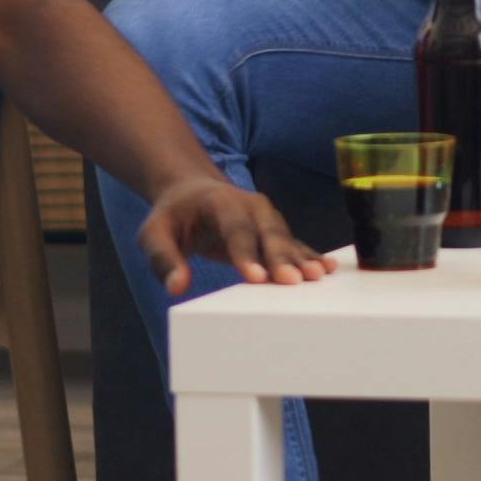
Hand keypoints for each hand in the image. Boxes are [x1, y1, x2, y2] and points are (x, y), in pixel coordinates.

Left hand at [143, 176, 332, 295]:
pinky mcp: (275, 232)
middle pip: (268, 233)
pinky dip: (309, 256)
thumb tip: (176, 287)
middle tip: (293, 282)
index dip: (245, 253)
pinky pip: (294, 244)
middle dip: (281, 257)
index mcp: (220, 203)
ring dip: (302, 258)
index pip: (235, 229)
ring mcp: (267, 217)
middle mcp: (251, 206)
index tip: (255, 277)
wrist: (192, 193)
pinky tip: (327, 268)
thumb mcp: (154, 233)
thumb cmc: (172, 218)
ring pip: (286, 239)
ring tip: (317, 277)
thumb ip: (163, 259)